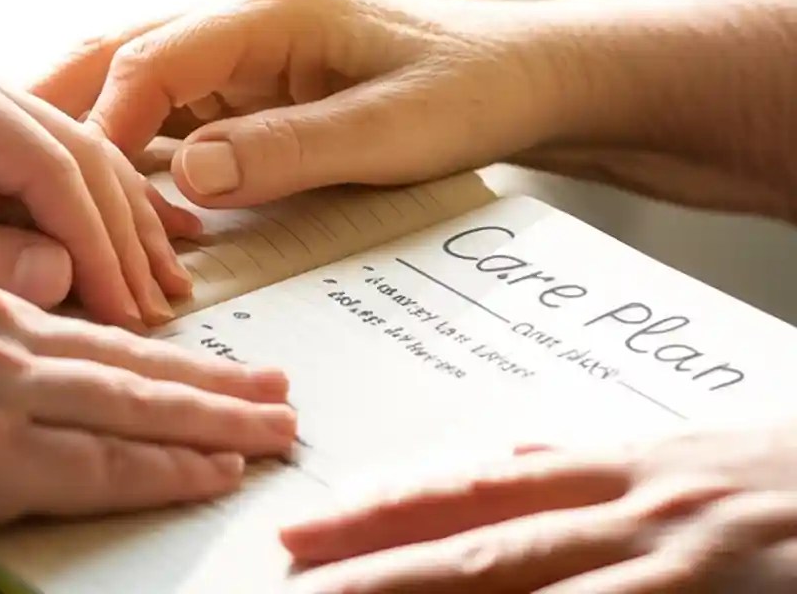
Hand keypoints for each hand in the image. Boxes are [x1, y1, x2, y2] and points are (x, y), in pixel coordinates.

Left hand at [0, 39, 199, 327]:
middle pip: (69, 149)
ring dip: (110, 220)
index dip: (100, 241)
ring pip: (58, 155)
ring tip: (164, 279)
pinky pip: (23, 170)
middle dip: (120, 230)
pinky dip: (69, 216)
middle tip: (165, 306)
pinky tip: (120, 245)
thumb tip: (67, 272)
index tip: (134, 310)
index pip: (48, 160)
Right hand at [0, 252, 292, 591]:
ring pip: (133, 404)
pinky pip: (103, 465)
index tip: (193, 358)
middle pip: (123, 356)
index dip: (142, 341)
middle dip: (209, 379)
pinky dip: (168, 468)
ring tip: (271, 428)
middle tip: (274, 389)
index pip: (72, 318)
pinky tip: (214, 471)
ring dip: (213, 421)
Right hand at [31, 0, 560, 208]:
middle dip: (58, 109)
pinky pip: (168, 116)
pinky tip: (98, 194)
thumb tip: (186, 175)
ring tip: (18, 187)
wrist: (520, 79)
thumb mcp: (391, 131)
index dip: (101, 119)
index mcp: (266, 12)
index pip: (152, 56)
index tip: (63, 182)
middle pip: (119, 56)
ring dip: (85, 135)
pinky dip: (130, 153)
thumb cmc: (468, 94)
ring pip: (133, 87)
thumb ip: (289, 150)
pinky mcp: (245, 87)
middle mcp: (238, 22)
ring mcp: (238, 52)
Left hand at [277, 424, 796, 592]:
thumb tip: (512, 466)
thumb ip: (594, 470)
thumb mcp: (687, 461)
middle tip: (295, 568)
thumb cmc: (792, 479)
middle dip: (378, 558)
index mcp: (623, 468)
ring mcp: (676, 559)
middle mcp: (637, 506)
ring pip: (525, 582)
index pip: (481, 486)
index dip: (389, 506)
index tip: (316, 526)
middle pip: (482, 535)